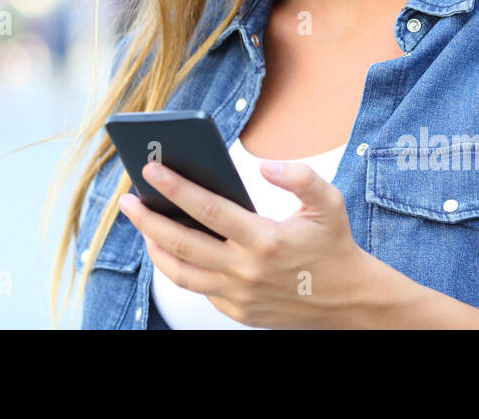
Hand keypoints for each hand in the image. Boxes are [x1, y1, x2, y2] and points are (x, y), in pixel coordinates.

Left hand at [118, 158, 417, 327]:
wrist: (350, 301)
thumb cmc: (334, 245)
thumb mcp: (329, 202)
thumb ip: (299, 176)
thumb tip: (264, 166)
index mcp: (264, 239)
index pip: (207, 209)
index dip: (175, 187)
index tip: (150, 169)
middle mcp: (246, 271)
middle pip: (182, 244)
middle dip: (147, 220)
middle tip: (128, 200)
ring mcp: (239, 296)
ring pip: (182, 274)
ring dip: (155, 248)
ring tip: (143, 224)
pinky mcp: (238, 312)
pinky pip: (201, 289)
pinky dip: (182, 267)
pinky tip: (173, 247)